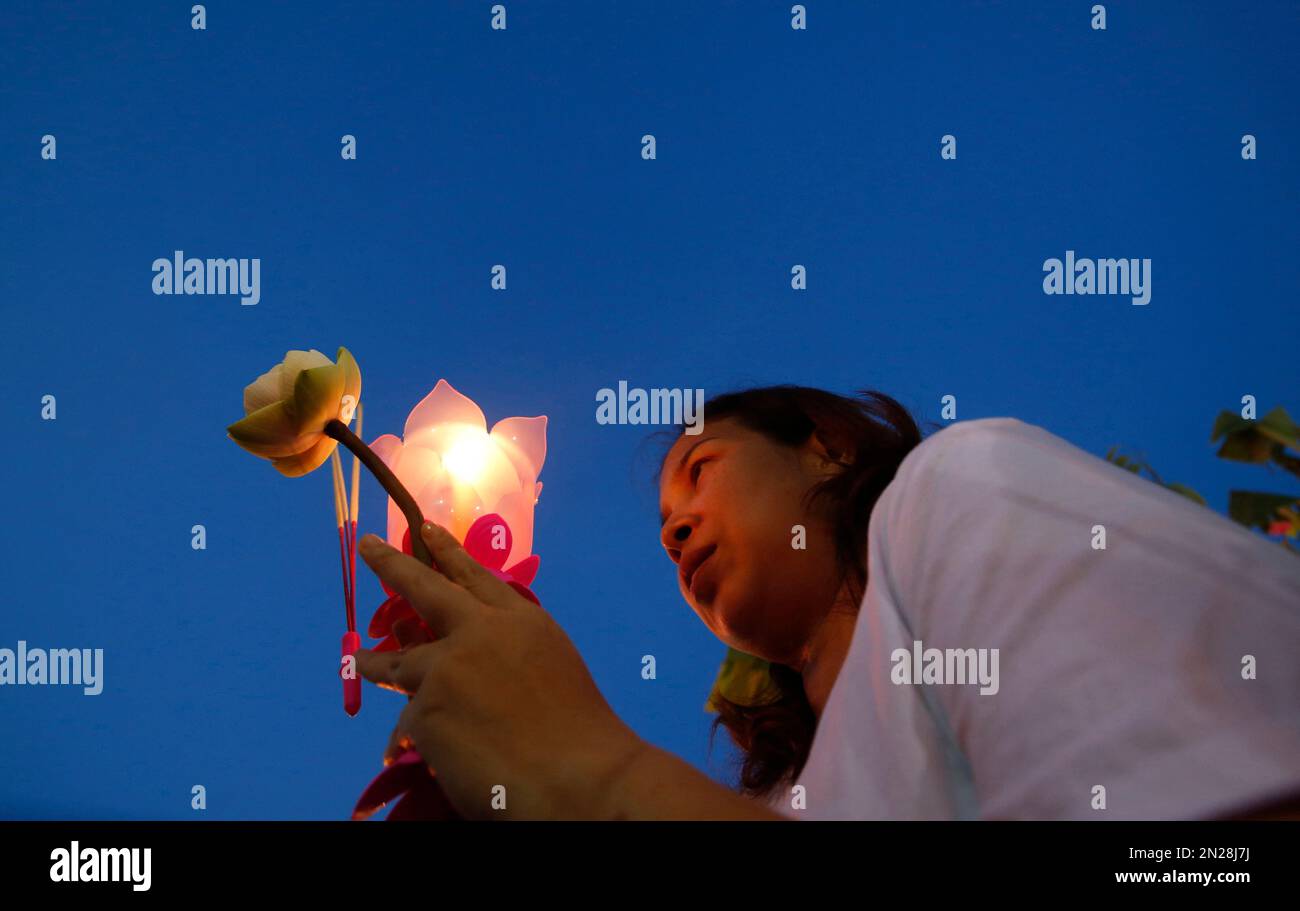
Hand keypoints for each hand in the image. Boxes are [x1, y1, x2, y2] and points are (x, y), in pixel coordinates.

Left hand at [354, 521, 646, 819]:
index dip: (447, 551)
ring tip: (360, 661)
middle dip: (390, 563)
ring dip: (373, 663)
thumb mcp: (550, 667)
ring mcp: (447, 667)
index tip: (424, 528)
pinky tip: (406, 754)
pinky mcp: (426, 709)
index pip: (476, 575)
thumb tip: (464, 653)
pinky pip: (404, 724)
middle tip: (368, 546)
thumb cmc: (578, 733)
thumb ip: (508, 649)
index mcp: (520, 620)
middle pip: (422, 587)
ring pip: (395, 662)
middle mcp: (480, 632)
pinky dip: (408, 740)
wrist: (580, 777)